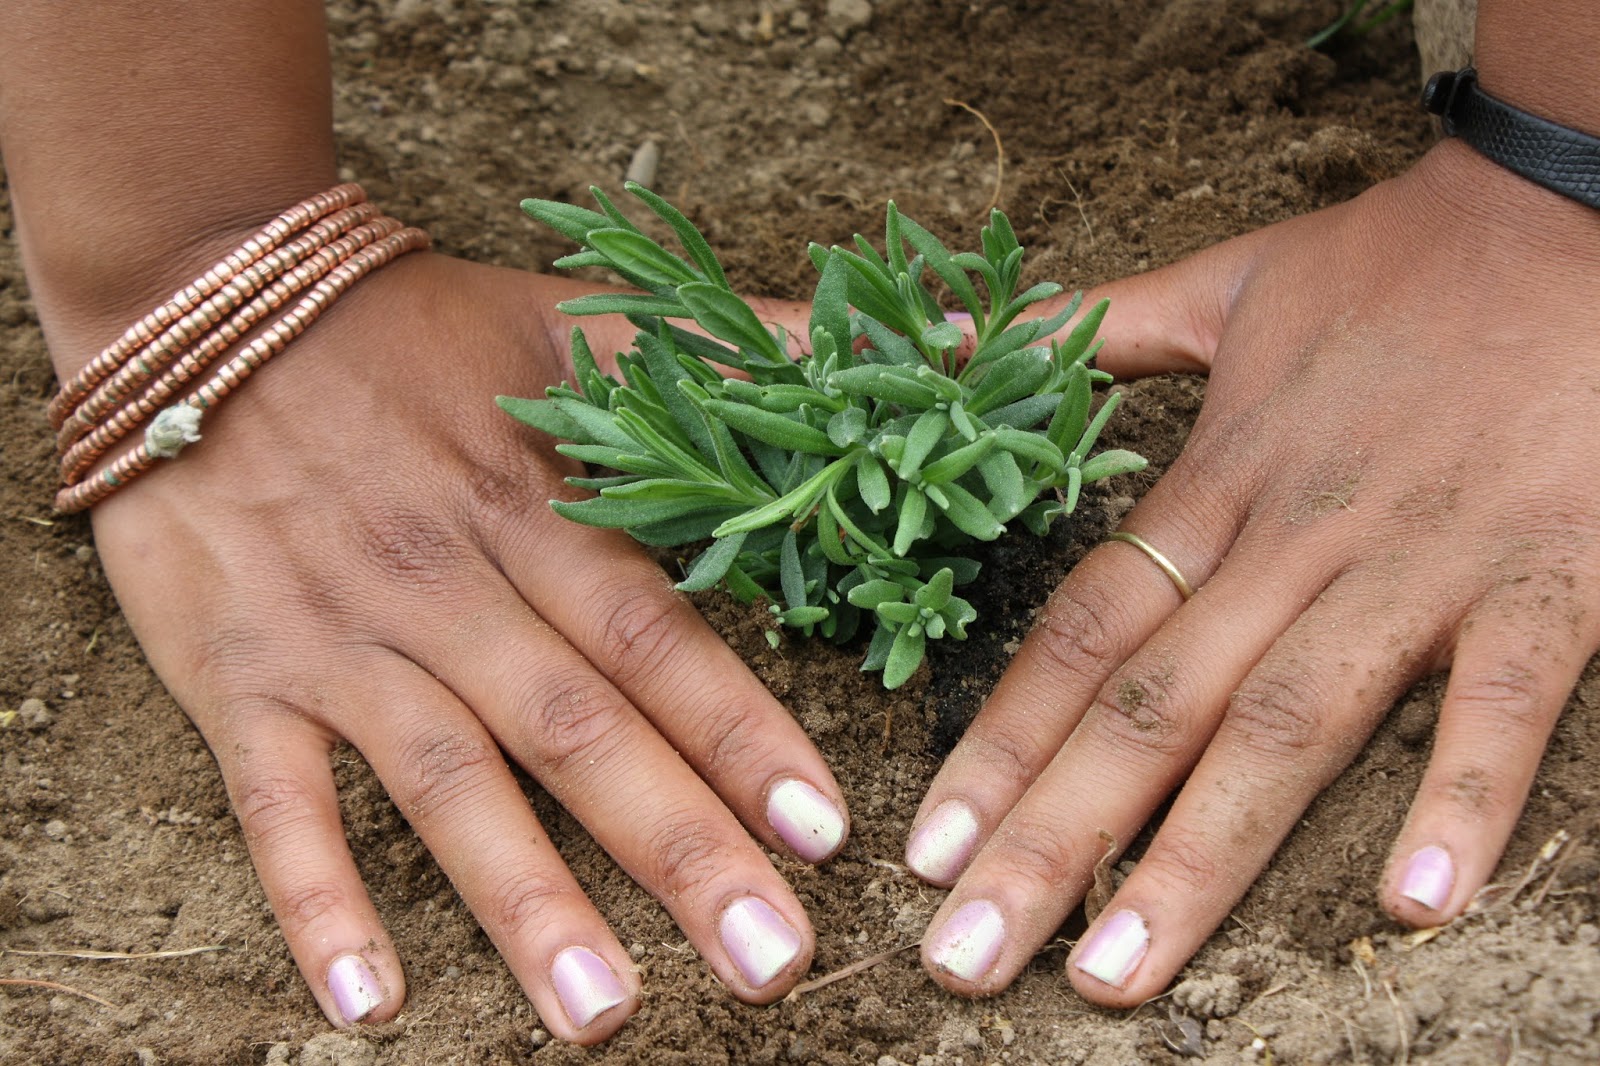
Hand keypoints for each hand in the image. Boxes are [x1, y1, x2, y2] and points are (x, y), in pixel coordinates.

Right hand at [84, 252, 842, 1041]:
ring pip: (445, 782)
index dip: (743, 733)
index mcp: (543, 509)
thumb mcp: (588, 314)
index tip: (824, 835)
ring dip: (524, 900)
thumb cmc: (418, 324)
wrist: (211, 293)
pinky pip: (274, 802)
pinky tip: (367, 1003)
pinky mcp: (241, 675)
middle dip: (679, 852)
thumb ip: (759, 344)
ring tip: (603, 1013)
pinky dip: (315, 900)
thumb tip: (958, 331)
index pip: (659, 638)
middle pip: (578, 732)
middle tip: (770, 965)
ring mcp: (344, 638)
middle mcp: (453, 587)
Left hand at [906, 139, 1599, 1003]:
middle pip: (1149, 707)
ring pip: (1288, 726)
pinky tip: (1412, 902)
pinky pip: (1498, 700)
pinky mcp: (1544, 581)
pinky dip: (1460, 793)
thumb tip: (950, 336)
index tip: (927, 850)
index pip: (1078, 634)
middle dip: (1051, 840)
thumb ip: (1088, 329)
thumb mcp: (1216, 289)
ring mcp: (1417, 566)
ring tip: (1114, 972)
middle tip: (966, 958)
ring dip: (1197, 858)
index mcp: (1216, 484)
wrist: (1565, 212)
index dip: (997, 745)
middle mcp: (1295, 540)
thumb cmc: (1387, 264)